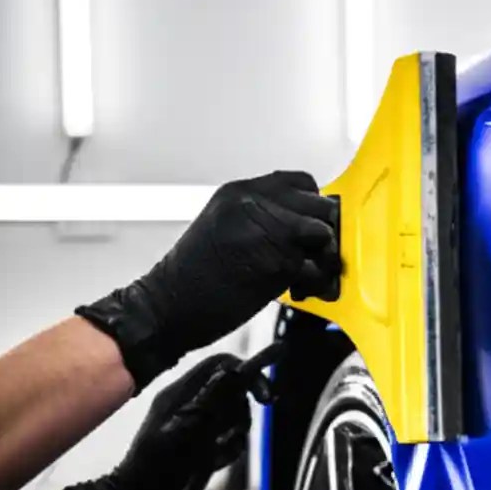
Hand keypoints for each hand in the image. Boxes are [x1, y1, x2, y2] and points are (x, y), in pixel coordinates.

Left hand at [61, 354, 251, 489]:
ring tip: (218, 449)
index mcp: (182, 394)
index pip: (221, 365)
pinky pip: (232, 438)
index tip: (264, 395)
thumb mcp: (186, 434)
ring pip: (236, 414)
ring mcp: (199, 425)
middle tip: (241, 428)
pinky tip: (215, 463)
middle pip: (234, 389)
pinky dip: (231, 449)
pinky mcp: (206, 445)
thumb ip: (211, 402)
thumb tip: (235, 370)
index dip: (246, 372)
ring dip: (237, 432)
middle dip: (243, 407)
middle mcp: (193, 404)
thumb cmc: (156, 469)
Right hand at [76, 171, 339, 389]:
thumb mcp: (224, 225)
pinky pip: (315, 268)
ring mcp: (266, 231)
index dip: (313, 204)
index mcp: (240, 192)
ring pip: (323, 233)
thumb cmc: (194, 275)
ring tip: (308, 271)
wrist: (166, 307)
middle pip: (320, 205)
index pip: (302, 182)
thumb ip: (263, 215)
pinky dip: (314, 282)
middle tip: (315, 251)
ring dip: (323, 256)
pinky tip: (298, 289)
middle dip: (324, 230)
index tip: (312, 222)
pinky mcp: (276, 263)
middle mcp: (254, 205)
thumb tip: (305, 220)